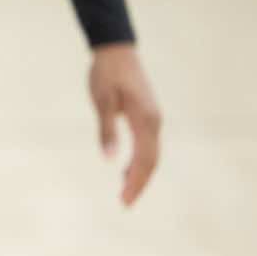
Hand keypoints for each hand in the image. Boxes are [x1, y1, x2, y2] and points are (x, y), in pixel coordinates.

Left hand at [89, 43, 161, 205]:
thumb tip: (108, 160)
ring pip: (151, 154)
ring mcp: (153, 119)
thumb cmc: (105, 74)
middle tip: (124, 204)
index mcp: (145, 120)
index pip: (144, 160)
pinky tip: (125, 170)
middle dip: (139, 184)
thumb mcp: (101, 101)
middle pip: (152, 161)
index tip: (124, 201)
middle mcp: (155, 122)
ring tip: (123, 192)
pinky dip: (139, 161)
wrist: (116, 51)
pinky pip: (148, 145)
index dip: (135, 182)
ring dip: (139, 174)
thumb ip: (106, 131)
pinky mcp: (148, 116)